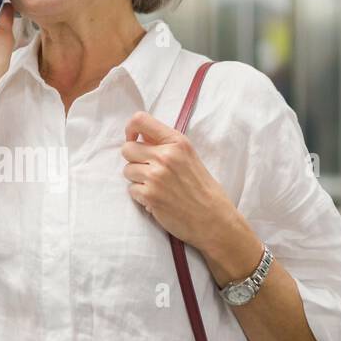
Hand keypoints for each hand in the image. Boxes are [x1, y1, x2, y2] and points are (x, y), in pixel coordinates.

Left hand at [121, 111, 237, 250]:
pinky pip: (131, 190)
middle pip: (127, 148)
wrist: (213, 219)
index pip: (140, 120)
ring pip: (127, 170)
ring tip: (156, 187)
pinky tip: (157, 199)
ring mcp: (156, 176)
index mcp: (177, 142)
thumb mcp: (189, 157)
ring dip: (137, 179)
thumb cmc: (203, 189)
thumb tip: (140, 135)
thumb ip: (166, 145)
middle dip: (133, 160)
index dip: (130, 129)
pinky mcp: (149, 195)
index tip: (133, 139)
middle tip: (148, 170)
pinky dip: (141, 196)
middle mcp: (165, 156)